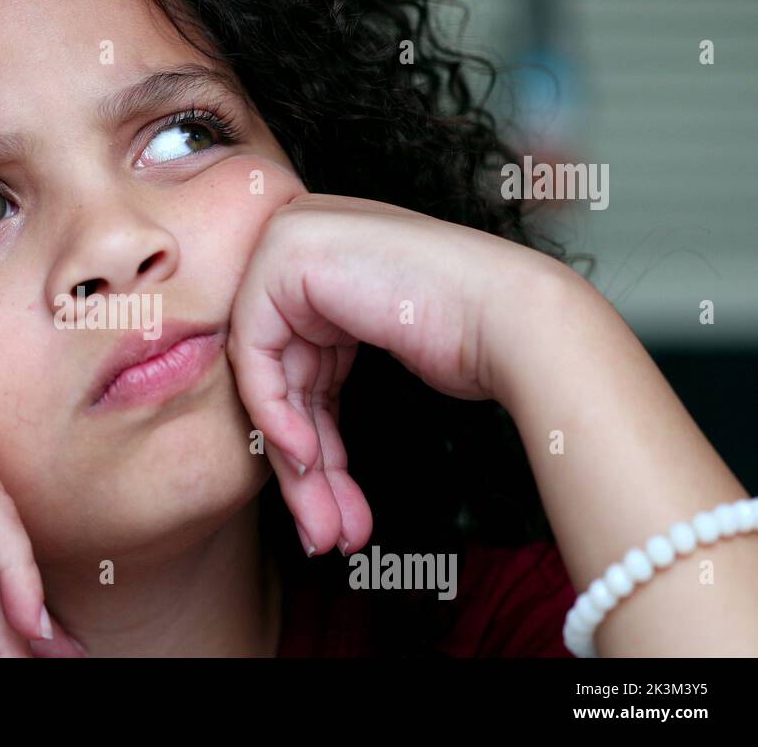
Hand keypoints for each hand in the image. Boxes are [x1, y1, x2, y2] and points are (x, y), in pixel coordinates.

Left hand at [227, 193, 572, 555]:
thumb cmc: (471, 337)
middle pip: (280, 377)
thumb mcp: (373, 354)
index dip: (309, 440)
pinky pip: (256, 361)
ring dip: (299, 466)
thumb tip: (285, 444)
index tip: (332, 509)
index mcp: (322, 254)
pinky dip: (276, 419)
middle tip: (325, 533)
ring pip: (266, 381)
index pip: (291, 362)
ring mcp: (289, 242)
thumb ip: (316, 374)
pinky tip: (308, 465)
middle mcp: (301, 239)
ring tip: (326, 529)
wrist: (516, 318)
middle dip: (305, 467)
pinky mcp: (284, 260)